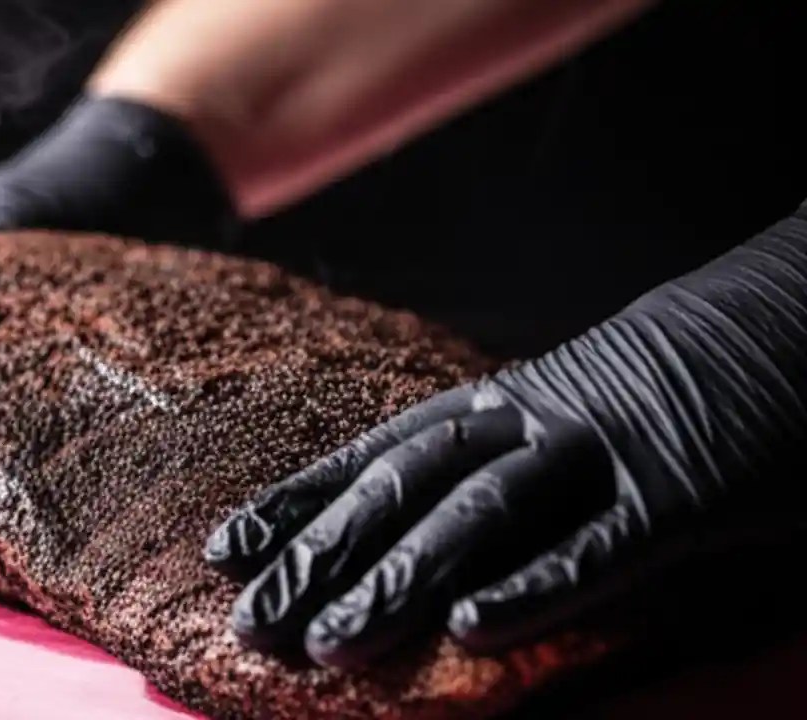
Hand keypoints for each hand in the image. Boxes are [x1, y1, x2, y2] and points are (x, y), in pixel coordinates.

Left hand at [205, 205, 806, 667]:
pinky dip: (536, 585)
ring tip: (334, 645)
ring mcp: (603, 449)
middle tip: (253, 621)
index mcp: (500, 403)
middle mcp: (532, 418)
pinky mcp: (680, 489)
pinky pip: (599, 545)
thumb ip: (510, 467)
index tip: (227, 550)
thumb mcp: (575, 408)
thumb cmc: (678, 372)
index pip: (375, 454)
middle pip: (403, 487)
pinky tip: (472, 630)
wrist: (794, 310)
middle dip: (322, 555)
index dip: (298, 503)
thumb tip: (445, 541)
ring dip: (402, 580)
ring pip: (478, 515)